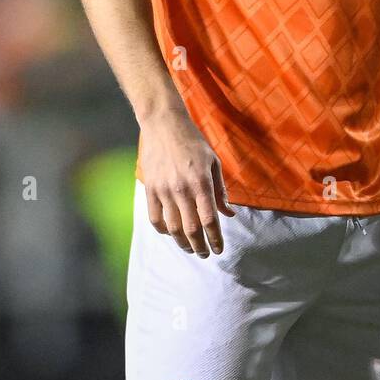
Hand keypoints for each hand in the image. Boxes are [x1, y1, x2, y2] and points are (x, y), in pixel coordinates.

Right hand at [139, 110, 235, 256]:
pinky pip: (155, 218)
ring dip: (182, 243)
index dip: (215, 238)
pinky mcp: (150, 189)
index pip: (210, 219)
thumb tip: (230, 213)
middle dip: (200, 246)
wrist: (164, 125)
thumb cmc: (193, 142)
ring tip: (190, 248)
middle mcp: (182, 189)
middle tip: (206, 254)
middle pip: (191, 229)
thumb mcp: (213, 162)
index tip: (219, 250)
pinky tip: (171, 234)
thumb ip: (221, 191)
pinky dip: (163, 231)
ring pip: (172, 228)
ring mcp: (163, 190)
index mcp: (201, 182)